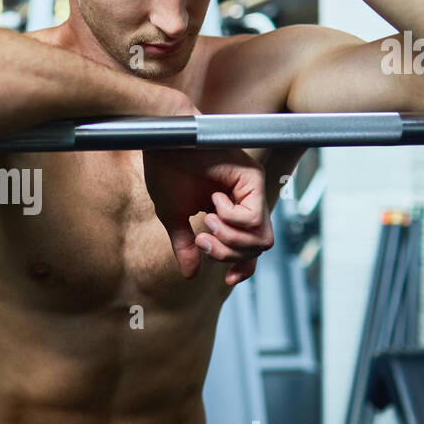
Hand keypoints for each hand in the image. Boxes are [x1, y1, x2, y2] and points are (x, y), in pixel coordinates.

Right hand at [142, 146, 273, 283]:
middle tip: (202, 240)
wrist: (161, 143)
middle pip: (260, 247)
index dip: (245, 268)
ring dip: (230, 239)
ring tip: (206, 221)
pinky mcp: (252, 177)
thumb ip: (186, 245)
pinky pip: (253, 218)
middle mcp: (249, 199)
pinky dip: (231, 219)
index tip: (228, 280)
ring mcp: (253, 188)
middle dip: (229, 254)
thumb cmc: (166, 170)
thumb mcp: (174, 218)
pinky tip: (213, 202)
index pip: (252, 248)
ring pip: (261, 238)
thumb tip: (190, 275)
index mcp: (233, 209)